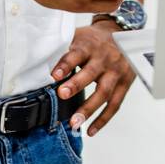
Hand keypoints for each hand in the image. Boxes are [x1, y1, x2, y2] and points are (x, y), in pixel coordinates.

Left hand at [50, 20, 135, 135]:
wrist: (119, 33)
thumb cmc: (93, 40)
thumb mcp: (78, 37)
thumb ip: (63, 50)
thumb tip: (39, 64)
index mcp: (89, 45)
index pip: (76, 54)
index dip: (66, 64)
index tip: (54, 75)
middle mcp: (104, 58)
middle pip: (91, 72)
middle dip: (76, 85)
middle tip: (62, 95)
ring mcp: (116, 72)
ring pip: (104, 92)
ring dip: (89, 109)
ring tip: (74, 123)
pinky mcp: (124, 84)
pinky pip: (115, 104)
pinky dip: (103, 119)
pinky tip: (90, 130)